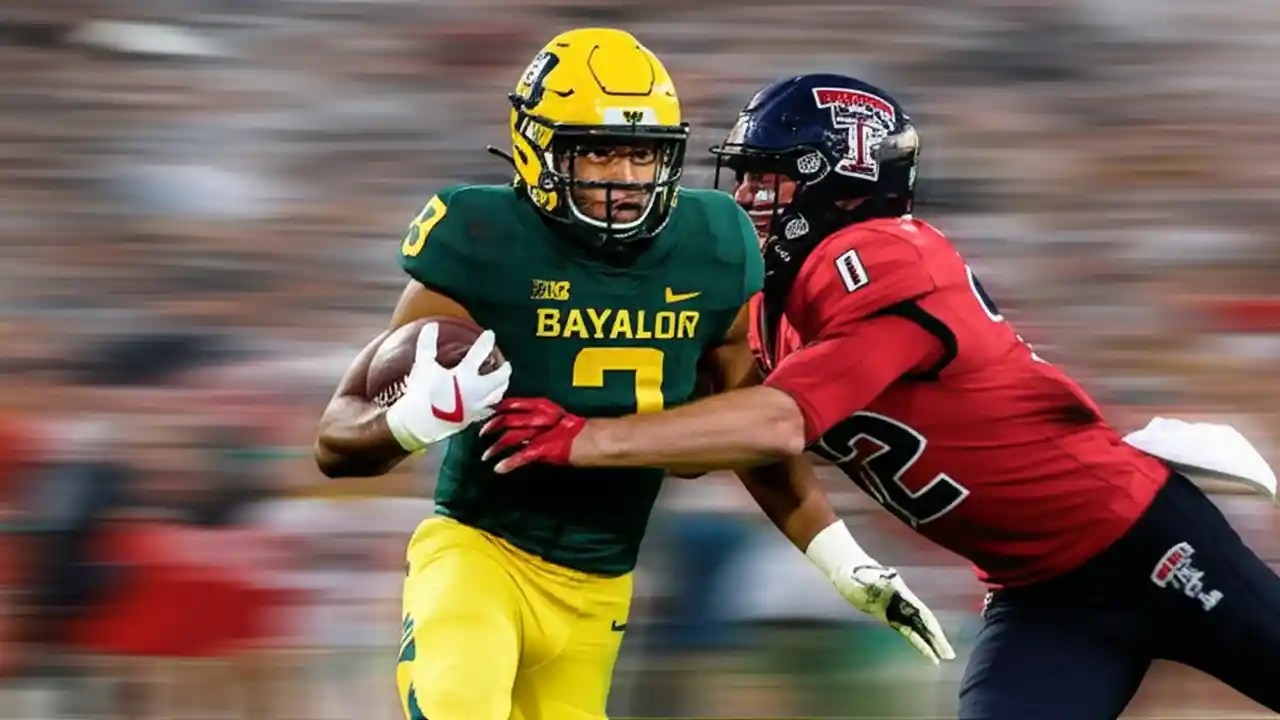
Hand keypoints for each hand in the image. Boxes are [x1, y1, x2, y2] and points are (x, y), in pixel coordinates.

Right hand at [384, 322, 511, 451]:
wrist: (419, 424)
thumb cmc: (421, 393)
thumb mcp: (423, 366)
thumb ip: (427, 344)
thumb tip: (431, 326)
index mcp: (465, 374)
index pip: (480, 353)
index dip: (486, 341)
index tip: (490, 334)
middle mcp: (476, 390)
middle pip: (499, 377)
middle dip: (504, 369)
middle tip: (506, 364)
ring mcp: (477, 406)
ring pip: (498, 394)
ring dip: (502, 385)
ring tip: (502, 381)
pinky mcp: (473, 418)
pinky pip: (488, 410)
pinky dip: (492, 403)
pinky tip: (490, 402)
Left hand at [479, 397, 586, 473]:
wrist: (592, 440)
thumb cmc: (573, 430)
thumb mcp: (552, 418)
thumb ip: (533, 421)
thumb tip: (516, 428)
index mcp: (541, 405)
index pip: (514, 403)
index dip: (497, 408)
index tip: (487, 413)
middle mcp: (538, 416)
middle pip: (508, 419)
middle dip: (492, 427)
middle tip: (481, 434)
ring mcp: (540, 433)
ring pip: (510, 437)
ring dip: (496, 447)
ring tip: (486, 456)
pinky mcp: (542, 449)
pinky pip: (521, 456)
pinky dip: (508, 463)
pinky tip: (498, 469)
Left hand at [832, 563, 955, 664]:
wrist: (846, 569)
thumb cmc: (855, 571)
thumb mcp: (864, 576)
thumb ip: (877, 579)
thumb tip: (890, 575)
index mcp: (901, 593)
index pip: (921, 613)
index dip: (932, 628)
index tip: (941, 641)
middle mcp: (903, 602)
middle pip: (924, 623)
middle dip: (937, 640)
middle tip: (949, 656)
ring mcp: (897, 609)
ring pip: (918, 629)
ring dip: (930, 643)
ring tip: (941, 658)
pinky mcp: (889, 616)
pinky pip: (907, 631)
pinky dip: (917, 641)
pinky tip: (925, 651)